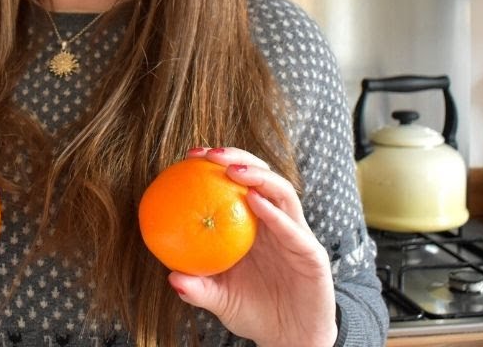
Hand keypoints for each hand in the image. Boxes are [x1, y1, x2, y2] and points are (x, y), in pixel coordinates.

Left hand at [171, 147, 337, 346]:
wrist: (291, 339)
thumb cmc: (255, 312)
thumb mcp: (220, 299)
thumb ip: (198, 288)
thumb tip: (171, 277)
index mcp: (256, 226)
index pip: (240, 184)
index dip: (219, 165)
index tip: (191, 155)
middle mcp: (278, 223)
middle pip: (263, 178)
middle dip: (239, 158)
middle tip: (210, 154)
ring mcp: (296, 236)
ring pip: (283, 194)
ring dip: (259, 177)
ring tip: (233, 170)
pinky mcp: (311, 254)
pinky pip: (293, 230)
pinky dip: (274, 213)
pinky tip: (255, 201)